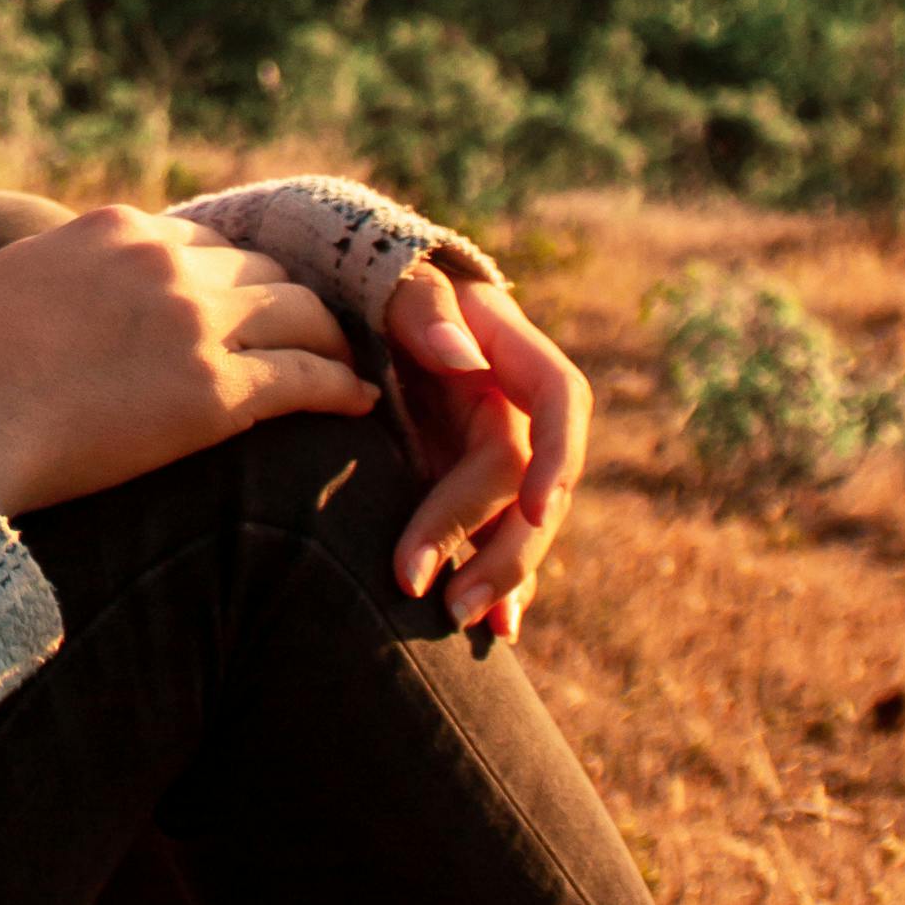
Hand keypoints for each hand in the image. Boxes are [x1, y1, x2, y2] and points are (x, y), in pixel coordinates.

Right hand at [0, 206, 377, 516]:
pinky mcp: (215, 394)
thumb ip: (63, 267)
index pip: (205, 242)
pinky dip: (341, 388)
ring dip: (328, 339)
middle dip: (289, 304)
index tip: (249, 305)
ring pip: (300, 314)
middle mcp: (165, 262)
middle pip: (263, 272)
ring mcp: (195, 325)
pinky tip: (358, 402)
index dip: (232, 278)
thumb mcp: (9, 277)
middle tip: (311, 336)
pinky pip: (307, 379)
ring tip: (344, 365)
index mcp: (117, 229)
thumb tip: (69, 282)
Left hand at [378, 264, 591, 642]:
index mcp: (508, 351)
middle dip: (502, 547)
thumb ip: (422, 309)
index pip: (561, 402)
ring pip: (516, 523)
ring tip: (458, 621)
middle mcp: (511, 405)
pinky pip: (489, 535)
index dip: (559, 457)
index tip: (537, 510)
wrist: (343, 296)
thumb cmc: (370, 279)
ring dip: (497, 575)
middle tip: (450, 602)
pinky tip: (494, 628)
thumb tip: (462, 359)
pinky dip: (493, 578)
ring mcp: (488, 445)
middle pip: (533, 484)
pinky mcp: (460, 478)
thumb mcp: (391, 276)